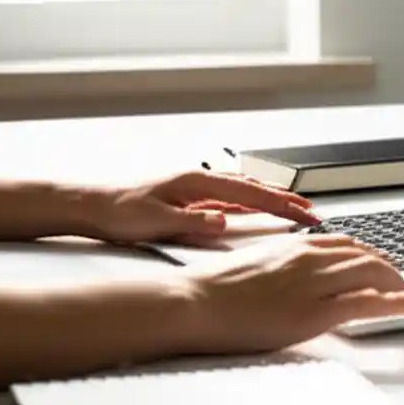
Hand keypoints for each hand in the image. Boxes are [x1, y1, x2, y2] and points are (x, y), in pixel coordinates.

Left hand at [83, 171, 320, 242]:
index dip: (280, 204)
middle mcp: (199, 182)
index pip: (249, 193)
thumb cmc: (118, 210)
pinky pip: (228, 205)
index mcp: (196, 182)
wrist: (91, 205)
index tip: (304, 212)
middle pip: (252, 191)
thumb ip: (192, 222)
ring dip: (269, 204)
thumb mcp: (155, 220)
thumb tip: (224, 223)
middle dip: (284, 200)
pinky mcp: (189, 203)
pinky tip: (257, 217)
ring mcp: (195, 191)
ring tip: (294, 213)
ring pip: (243, 197)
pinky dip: (249, 210)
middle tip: (312, 212)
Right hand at [183, 236, 403, 352]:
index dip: (369, 252)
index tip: (380, 261)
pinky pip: (369, 302)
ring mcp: (315, 282)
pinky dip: (400, 302)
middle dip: (390, 268)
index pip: (344, 242)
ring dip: (402, 284)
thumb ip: (280, 265)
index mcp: (293, 244)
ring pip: (374, 273)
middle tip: (403, 282)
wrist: (196, 302)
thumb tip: (291, 277)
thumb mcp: (253, 264)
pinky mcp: (316, 310)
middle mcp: (310, 257)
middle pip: (365, 255)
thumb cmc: (214, 289)